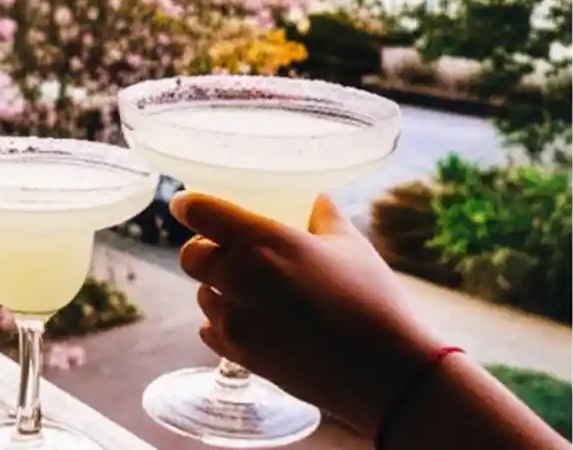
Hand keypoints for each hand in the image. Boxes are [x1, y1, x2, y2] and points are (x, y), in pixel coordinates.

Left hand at [173, 192, 439, 436]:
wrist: (386, 374)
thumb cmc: (373, 301)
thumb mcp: (352, 246)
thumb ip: (326, 217)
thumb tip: (317, 199)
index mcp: (261, 242)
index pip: (200, 212)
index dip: (187, 204)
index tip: (186, 204)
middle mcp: (238, 278)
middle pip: (190, 256)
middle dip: (204, 248)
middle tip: (226, 249)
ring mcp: (235, 321)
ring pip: (202, 294)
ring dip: (216, 287)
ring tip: (249, 288)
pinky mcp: (240, 355)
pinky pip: (211, 330)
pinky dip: (224, 321)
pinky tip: (251, 320)